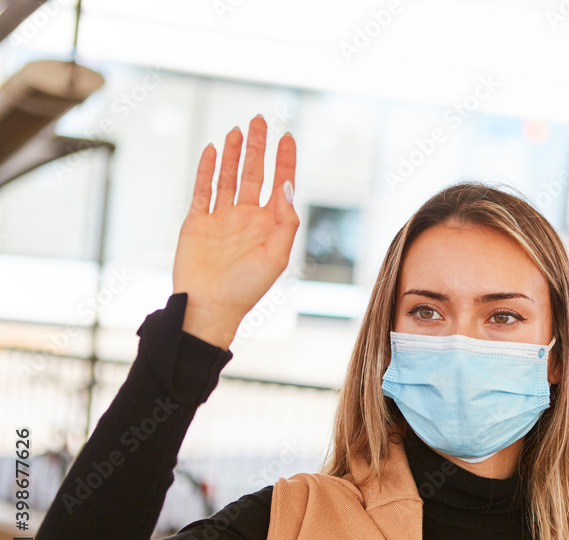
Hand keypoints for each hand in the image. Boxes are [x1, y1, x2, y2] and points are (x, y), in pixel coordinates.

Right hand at [172, 115, 297, 348]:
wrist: (208, 307)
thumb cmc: (246, 289)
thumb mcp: (276, 257)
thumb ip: (286, 223)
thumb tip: (288, 188)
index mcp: (269, 226)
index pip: (280, 185)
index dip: (284, 161)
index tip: (288, 137)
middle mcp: (247, 218)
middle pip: (254, 174)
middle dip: (258, 148)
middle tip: (260, 121)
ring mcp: (222, 218)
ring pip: (229, 178)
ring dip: (235, 154)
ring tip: (239, 129)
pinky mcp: (198, 222)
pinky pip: (203, 190)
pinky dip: (208, 170)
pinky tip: (214, 150)